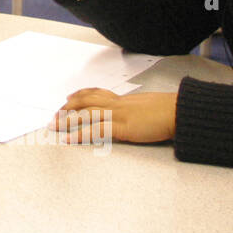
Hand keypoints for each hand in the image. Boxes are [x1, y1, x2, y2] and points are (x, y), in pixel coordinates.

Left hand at [51, 89, 176, 143]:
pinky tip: (69, 139)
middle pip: (86, 101)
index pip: (97, 93)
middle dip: (67, 108)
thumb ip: (136, 109)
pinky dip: (79, 135)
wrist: (179, 112)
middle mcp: (117, 104)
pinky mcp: (122, 128)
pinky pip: (95, 130)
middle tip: (55, 115)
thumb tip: (133, 115)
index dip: (81, 95)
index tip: (70, 97)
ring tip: (54, 126)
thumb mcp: (148, 107)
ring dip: (67, 120)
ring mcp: (118, 115)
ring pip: (85, 113)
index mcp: (123, 99)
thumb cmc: (169, 111)